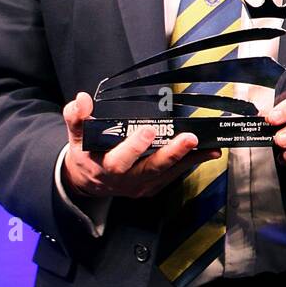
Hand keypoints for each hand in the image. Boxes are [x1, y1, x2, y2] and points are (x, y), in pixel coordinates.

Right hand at [61, 92, 221, 199]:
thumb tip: (82, 99)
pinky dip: (189, 164)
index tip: (148, 130)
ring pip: (167, 173)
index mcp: (105, 167)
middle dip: (171, 153)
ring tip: (209, 147)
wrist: (87, 181)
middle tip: (189, 138)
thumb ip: (76, 117)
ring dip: (189, 159)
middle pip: (150, 168)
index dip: (133, 147)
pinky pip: (172, 176)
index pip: (119, 159)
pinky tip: (206, 153)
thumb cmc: (86, 154)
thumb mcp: (76, 136)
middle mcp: (124, 180)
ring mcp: (140, 185)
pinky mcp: (151, 187)